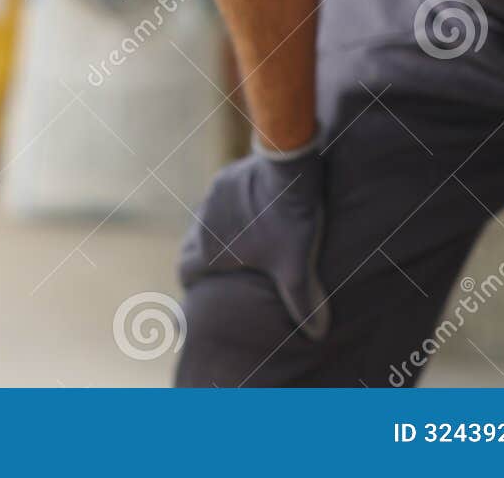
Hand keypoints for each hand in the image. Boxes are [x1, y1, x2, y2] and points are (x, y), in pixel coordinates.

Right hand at [178, 141, 328, 339]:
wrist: (288, 169)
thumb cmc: (288, 222)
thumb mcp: (295, 267)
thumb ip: (302, 302)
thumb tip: (317, 334)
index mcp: (212, 250)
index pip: (185, 270)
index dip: (190, 282)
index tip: (195, 289)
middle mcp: (203, 224)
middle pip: (190, 245)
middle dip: (198, 258)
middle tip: (214, 269)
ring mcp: (212, 197)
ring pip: (204, 220)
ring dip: (213, 232)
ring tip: (232, 240)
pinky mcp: (224, 178)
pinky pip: (218, 198)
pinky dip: (226, 209)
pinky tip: (247, 210)